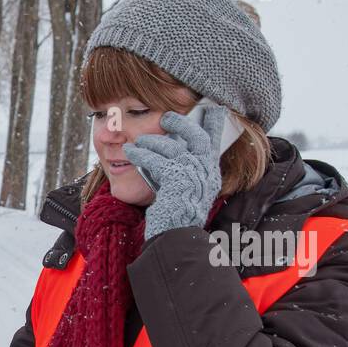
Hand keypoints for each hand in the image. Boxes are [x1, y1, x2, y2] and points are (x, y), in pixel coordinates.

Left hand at [123, 106, 227, 240]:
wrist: (175, 237)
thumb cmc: (176, 217)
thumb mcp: (185, 191)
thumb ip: (185, 172)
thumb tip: (175, 151)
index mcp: (211, 174)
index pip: (215, 142)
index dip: (213, 124)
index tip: (212, 109)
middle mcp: (206, 172)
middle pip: (197, 136)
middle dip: (181, 123)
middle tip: (166, 117)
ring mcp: (193, 175)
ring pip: (172, 147)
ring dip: (151, 142)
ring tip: (137, 142)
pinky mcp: (176, 180)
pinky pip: (156, 160)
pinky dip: (142, 154)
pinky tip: (131, 152)